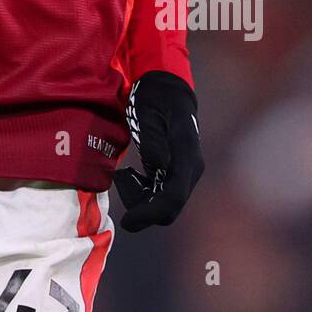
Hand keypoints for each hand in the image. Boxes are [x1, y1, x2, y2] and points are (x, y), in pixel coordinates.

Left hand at [113, 72, 203, 231]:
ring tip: (124, 173)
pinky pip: (159, 195)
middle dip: (142, 209)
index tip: (127, 221)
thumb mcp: (148, 114)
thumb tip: (160, 166)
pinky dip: (142, 193)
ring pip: (164, 205)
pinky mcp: (174, 174)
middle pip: (170, 209)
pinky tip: (130, 175)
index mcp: (187, 156)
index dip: (150, 213)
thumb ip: (154, 140)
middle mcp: (190, 170)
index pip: (174, 197)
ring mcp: (184, 173)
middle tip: (121, 181)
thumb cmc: (155, 99)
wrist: (166, 90)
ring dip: (140, 200)